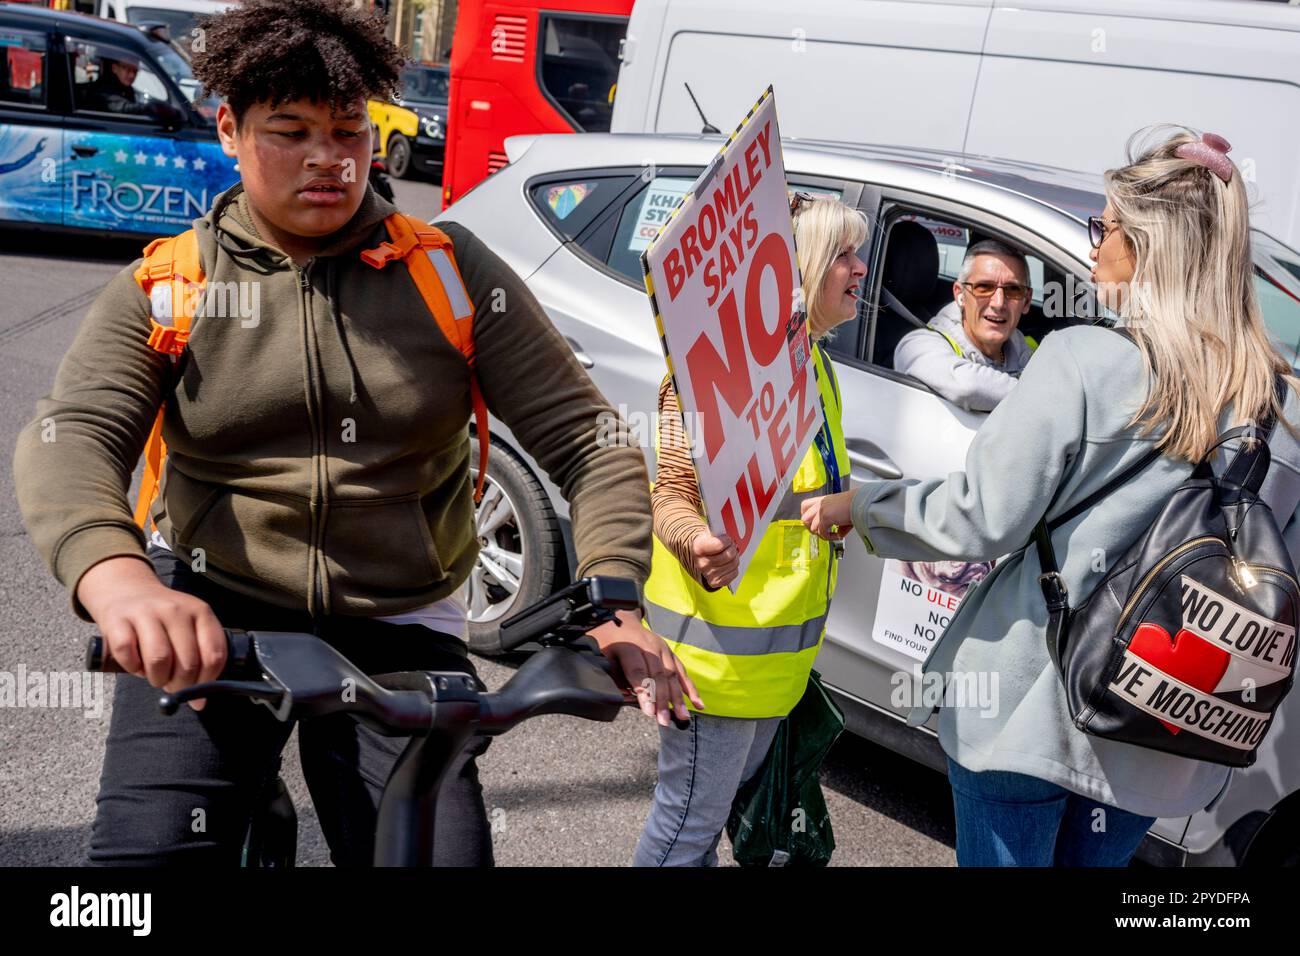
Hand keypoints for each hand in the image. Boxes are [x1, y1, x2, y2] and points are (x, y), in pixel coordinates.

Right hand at [76, 556, 226, 710]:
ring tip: (156, 676)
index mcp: (201, 612)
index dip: (208, 681)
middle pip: (188, 662)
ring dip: (157, 678)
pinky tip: (135, 664)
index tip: (198, 692)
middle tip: (172, 685)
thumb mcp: (190, 629)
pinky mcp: (118, 620)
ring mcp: (146, 613)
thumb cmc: (164, 621)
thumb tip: (199, 703)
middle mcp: (176, 609)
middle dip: (181, 685)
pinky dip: (132, 667)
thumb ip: (200, 660)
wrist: (127, 591)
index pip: (214, 655)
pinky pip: (127, 654)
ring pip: (159, 660)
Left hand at [588, 609, 703, 725]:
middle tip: (664, 720)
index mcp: (629, 646)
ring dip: (679, 698)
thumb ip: (613, 677)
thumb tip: (625, 698)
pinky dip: (690, 688)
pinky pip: (682, 671)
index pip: (638, 671)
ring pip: (672, 674)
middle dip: (663, 700)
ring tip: (683, 717)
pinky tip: (698, 703)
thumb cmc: (607, 641)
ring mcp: (662, 648)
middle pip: (658, 675)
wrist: (620, 618)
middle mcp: (648, 646)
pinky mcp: (669, 653)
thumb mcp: (601, 655)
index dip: (644, 692)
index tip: (649, 711)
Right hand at [691, 530, 738, 588]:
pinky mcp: (715, 582)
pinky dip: (735, 568)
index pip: (719, 545)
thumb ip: (718, 530)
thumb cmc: (708, 541)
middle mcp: (701, 564)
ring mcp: (708, 575)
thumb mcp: (709, 532)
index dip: (727, 540)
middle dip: (733, 548)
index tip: (727, 538)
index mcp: (698, 548)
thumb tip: (731, 528)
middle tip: (733, 545)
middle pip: (728, 556)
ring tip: (732, 553)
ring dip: (736, 557)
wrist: (699, 556)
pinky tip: (730, 563)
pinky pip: (734, 574)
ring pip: (733, 564)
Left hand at [801, 491, 854, 540]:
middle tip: (821, 532)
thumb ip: (836, 521)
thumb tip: (838, 534)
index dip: (807, 517)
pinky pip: (822, 532)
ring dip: (822, 534)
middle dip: (811, 528)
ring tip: (831, 535)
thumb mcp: (841, 511)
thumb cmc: (854, 505)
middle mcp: (819, 503)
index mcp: (822, 500)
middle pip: (804, 519)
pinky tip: (837, 535)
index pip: (804, 506)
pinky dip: (829, 537)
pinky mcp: (825, 517)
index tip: (814, 524)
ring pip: (812, 528)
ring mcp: (821, 510)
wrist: (861, 502)